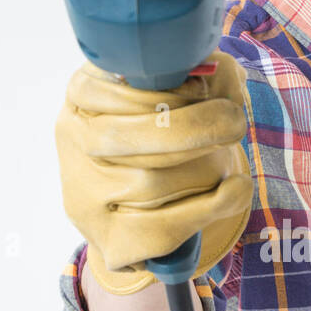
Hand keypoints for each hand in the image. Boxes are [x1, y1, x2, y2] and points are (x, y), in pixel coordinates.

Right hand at [55, 52, 252, 292]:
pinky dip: (210, 208)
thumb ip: (206, 73)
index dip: (175, 89)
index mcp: (83, 93)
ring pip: (154, 182)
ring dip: (207, 170)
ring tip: (227, 160)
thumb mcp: (177, 95)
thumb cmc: (161, 140)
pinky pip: (162, 227)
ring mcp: (83, 193)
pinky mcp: (106, 237)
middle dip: (198, 128)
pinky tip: (236, 191)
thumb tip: (228, 76)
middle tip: (233, 122)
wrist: (132, 212)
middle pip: (139, 135)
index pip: (125, 84)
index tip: (209, 90)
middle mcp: (74, 141)